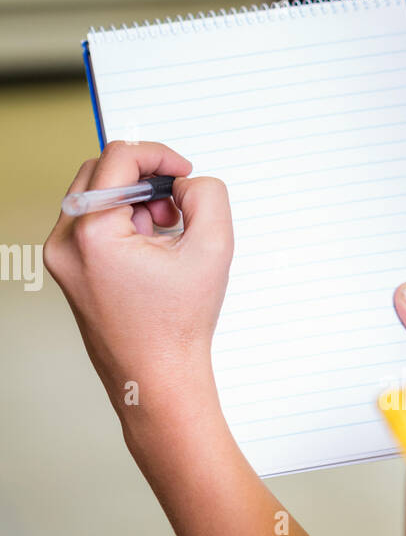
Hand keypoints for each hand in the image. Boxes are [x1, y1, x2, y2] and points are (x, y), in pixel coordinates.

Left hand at [44, 141, 233, 440]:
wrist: (156, 380)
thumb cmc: (178, 328)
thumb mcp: (213, 248)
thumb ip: (207, 195)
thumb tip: (185, 181)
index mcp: (93, 235)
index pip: (118, 159)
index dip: (158, 155)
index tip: (184, 173)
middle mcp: (65, 243)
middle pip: (99, 171)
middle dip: (143, 178)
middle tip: (174, 207)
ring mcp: (61, 258)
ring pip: (93, 194)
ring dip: (132, 199)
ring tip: (164, 233)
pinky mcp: (67, 269)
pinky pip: (90, 222)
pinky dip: (121, 221)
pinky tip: (149, 248)